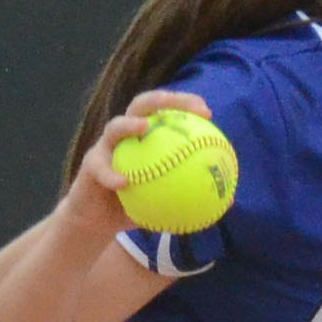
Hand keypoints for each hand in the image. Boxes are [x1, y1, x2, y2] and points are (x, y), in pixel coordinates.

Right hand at [63, 90, 213, 229]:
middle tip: (181, 107)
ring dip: (128, 124)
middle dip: (161, 99)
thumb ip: (194, 197)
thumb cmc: (136, 207)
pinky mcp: (90, 164)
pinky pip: (100, 167)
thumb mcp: (168, 203)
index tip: (207, 111)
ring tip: (144, 127)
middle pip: (142, 105)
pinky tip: (123, 182)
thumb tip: (232, 201)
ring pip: (114, 127)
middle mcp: (126, 135)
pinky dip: (111, 174)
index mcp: (146, 138)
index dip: (185, 105)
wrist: (99, 222)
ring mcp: (105, 147)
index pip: (166, 113)